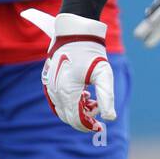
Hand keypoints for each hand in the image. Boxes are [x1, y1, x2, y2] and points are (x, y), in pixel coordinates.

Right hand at [21, 8, 114, 131]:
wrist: (74, 32)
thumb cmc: (91, 52)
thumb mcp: (104, 73)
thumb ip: (107, 97)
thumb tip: (110, 118)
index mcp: (67, 91)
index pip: (76, 119)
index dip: (88, 126)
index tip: (100, 125)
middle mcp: (55, 91)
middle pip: (68, 117)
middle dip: (84, 118)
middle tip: (98, 108)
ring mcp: (50, 87)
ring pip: (62, 110)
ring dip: (77, 110)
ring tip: (91, 99)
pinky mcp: (49, 82)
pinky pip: (58, 101)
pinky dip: (70, 103)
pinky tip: (83, 94)